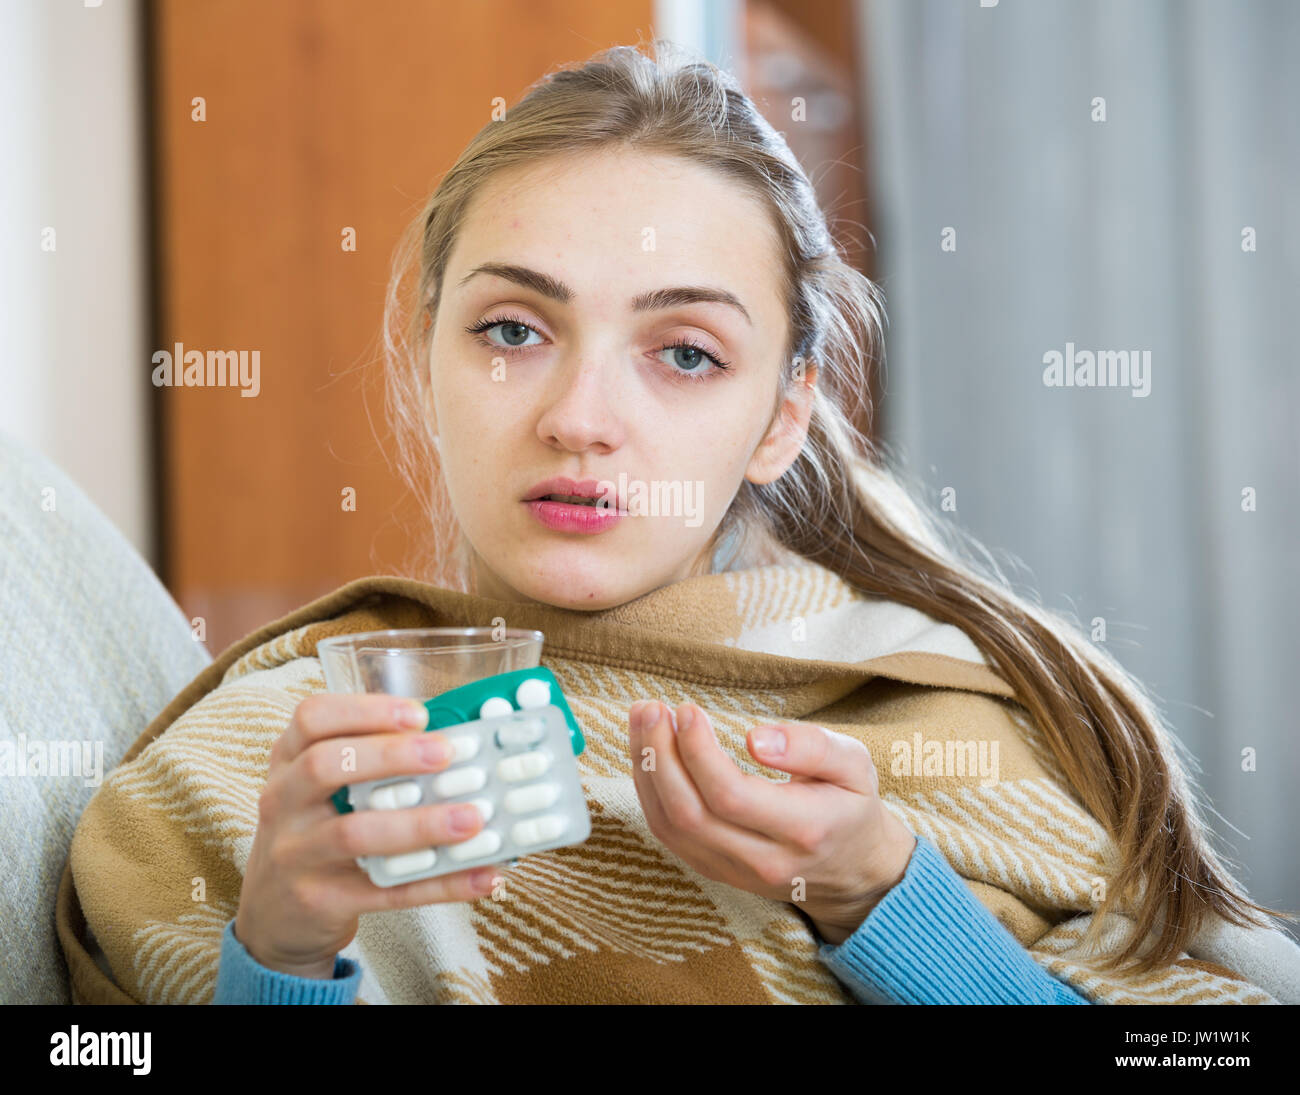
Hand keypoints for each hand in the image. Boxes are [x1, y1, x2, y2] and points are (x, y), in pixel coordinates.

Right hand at [235, 693, 504, 977]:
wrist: (275, 915)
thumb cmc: (316, 831)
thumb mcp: (322, 788)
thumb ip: (372, 760)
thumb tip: (459, 741)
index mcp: (288, 761)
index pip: (312, 718)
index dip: (365, 710)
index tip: (419, 714)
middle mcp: (283, 802)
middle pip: (324, 765)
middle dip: (390, 756)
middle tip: (447, 754)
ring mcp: (296, 854)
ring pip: (353, 834)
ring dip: (420, 823)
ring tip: (471, 818)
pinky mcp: (320, 900)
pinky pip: (386, 890)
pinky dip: (439, 883)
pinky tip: (482, 875)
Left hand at [628, 700, 916, 945]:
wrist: (852, 869)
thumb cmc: (850, 803)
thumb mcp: (854, 765)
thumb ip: (811, 747)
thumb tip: (757, 739)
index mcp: (803, 829)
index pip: (731, 796)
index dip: (698, 752)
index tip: (687, 710)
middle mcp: (764, 860)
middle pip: (690, 814)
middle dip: (659, 755)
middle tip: (651, 707)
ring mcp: (734, 871)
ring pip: (670, 827)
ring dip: (647, 769)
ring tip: (642, 720)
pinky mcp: (713, 870)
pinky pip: (668, 834)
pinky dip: (649, 790)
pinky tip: (648, 752)